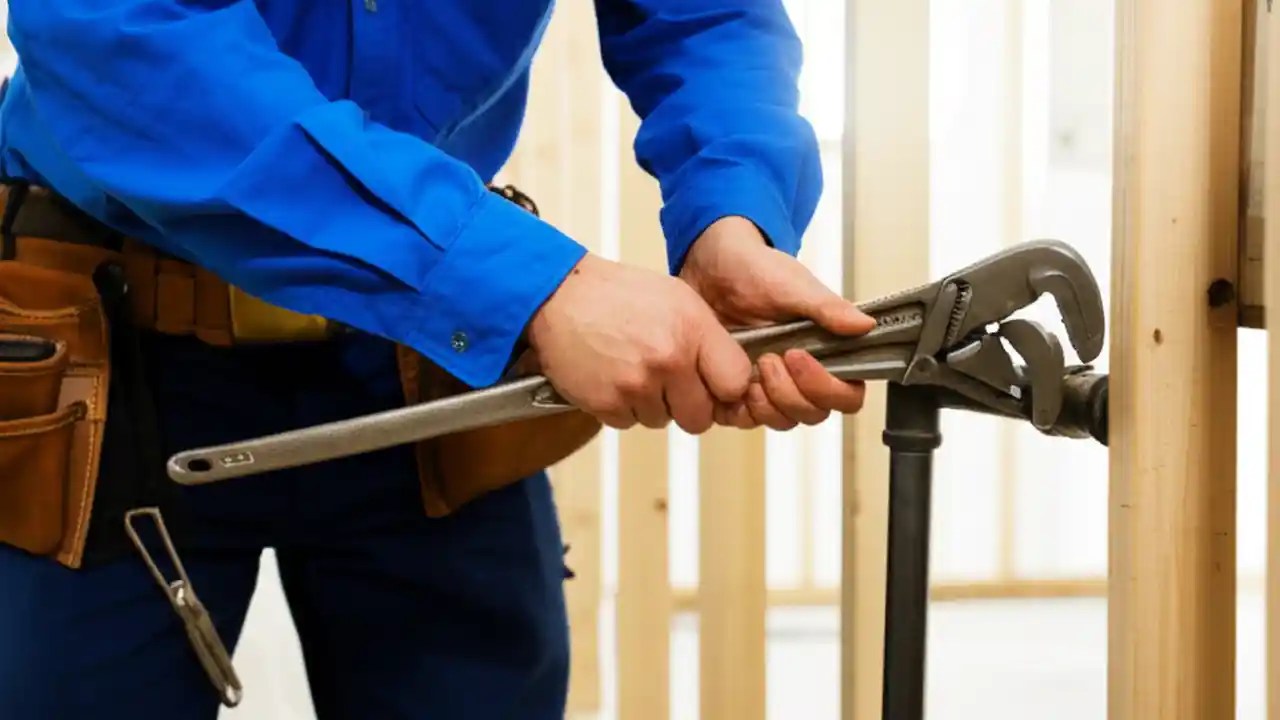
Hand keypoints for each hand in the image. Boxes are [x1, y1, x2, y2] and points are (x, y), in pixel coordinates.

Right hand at [526, 253, 752, 433]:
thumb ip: (707, 338)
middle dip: (688, 406)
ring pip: (662, 421)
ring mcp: (637, 384)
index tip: (714, 386)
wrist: (559, 296)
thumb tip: (730, 376)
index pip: (735, 384)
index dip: (725, 389)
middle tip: (670, 385)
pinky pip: (628, 423)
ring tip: (633, 370)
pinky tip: (613, 376)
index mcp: (693, 330)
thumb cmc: (617, 295)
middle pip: (700, 417)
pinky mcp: (607, 403)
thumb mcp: (677, 298)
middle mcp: (668, 359)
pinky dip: (621, 407)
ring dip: (650, 405)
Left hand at [679, 216, 875, 429]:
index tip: (800, 357)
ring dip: (768, 402)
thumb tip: (866, 326)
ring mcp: (768, 386)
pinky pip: (744, 419)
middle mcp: (800, 376)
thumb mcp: (794, 285)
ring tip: (754, 366)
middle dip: (792, 393)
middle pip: (813, 414)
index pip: (846, 394)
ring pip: (782, 420)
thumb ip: (829, 309)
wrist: (711, 267)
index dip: (829, 389)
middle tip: (770, 359)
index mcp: (825, 352)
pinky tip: (731, 381)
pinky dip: (740, 408)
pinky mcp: (736, 391)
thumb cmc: (758, 270)